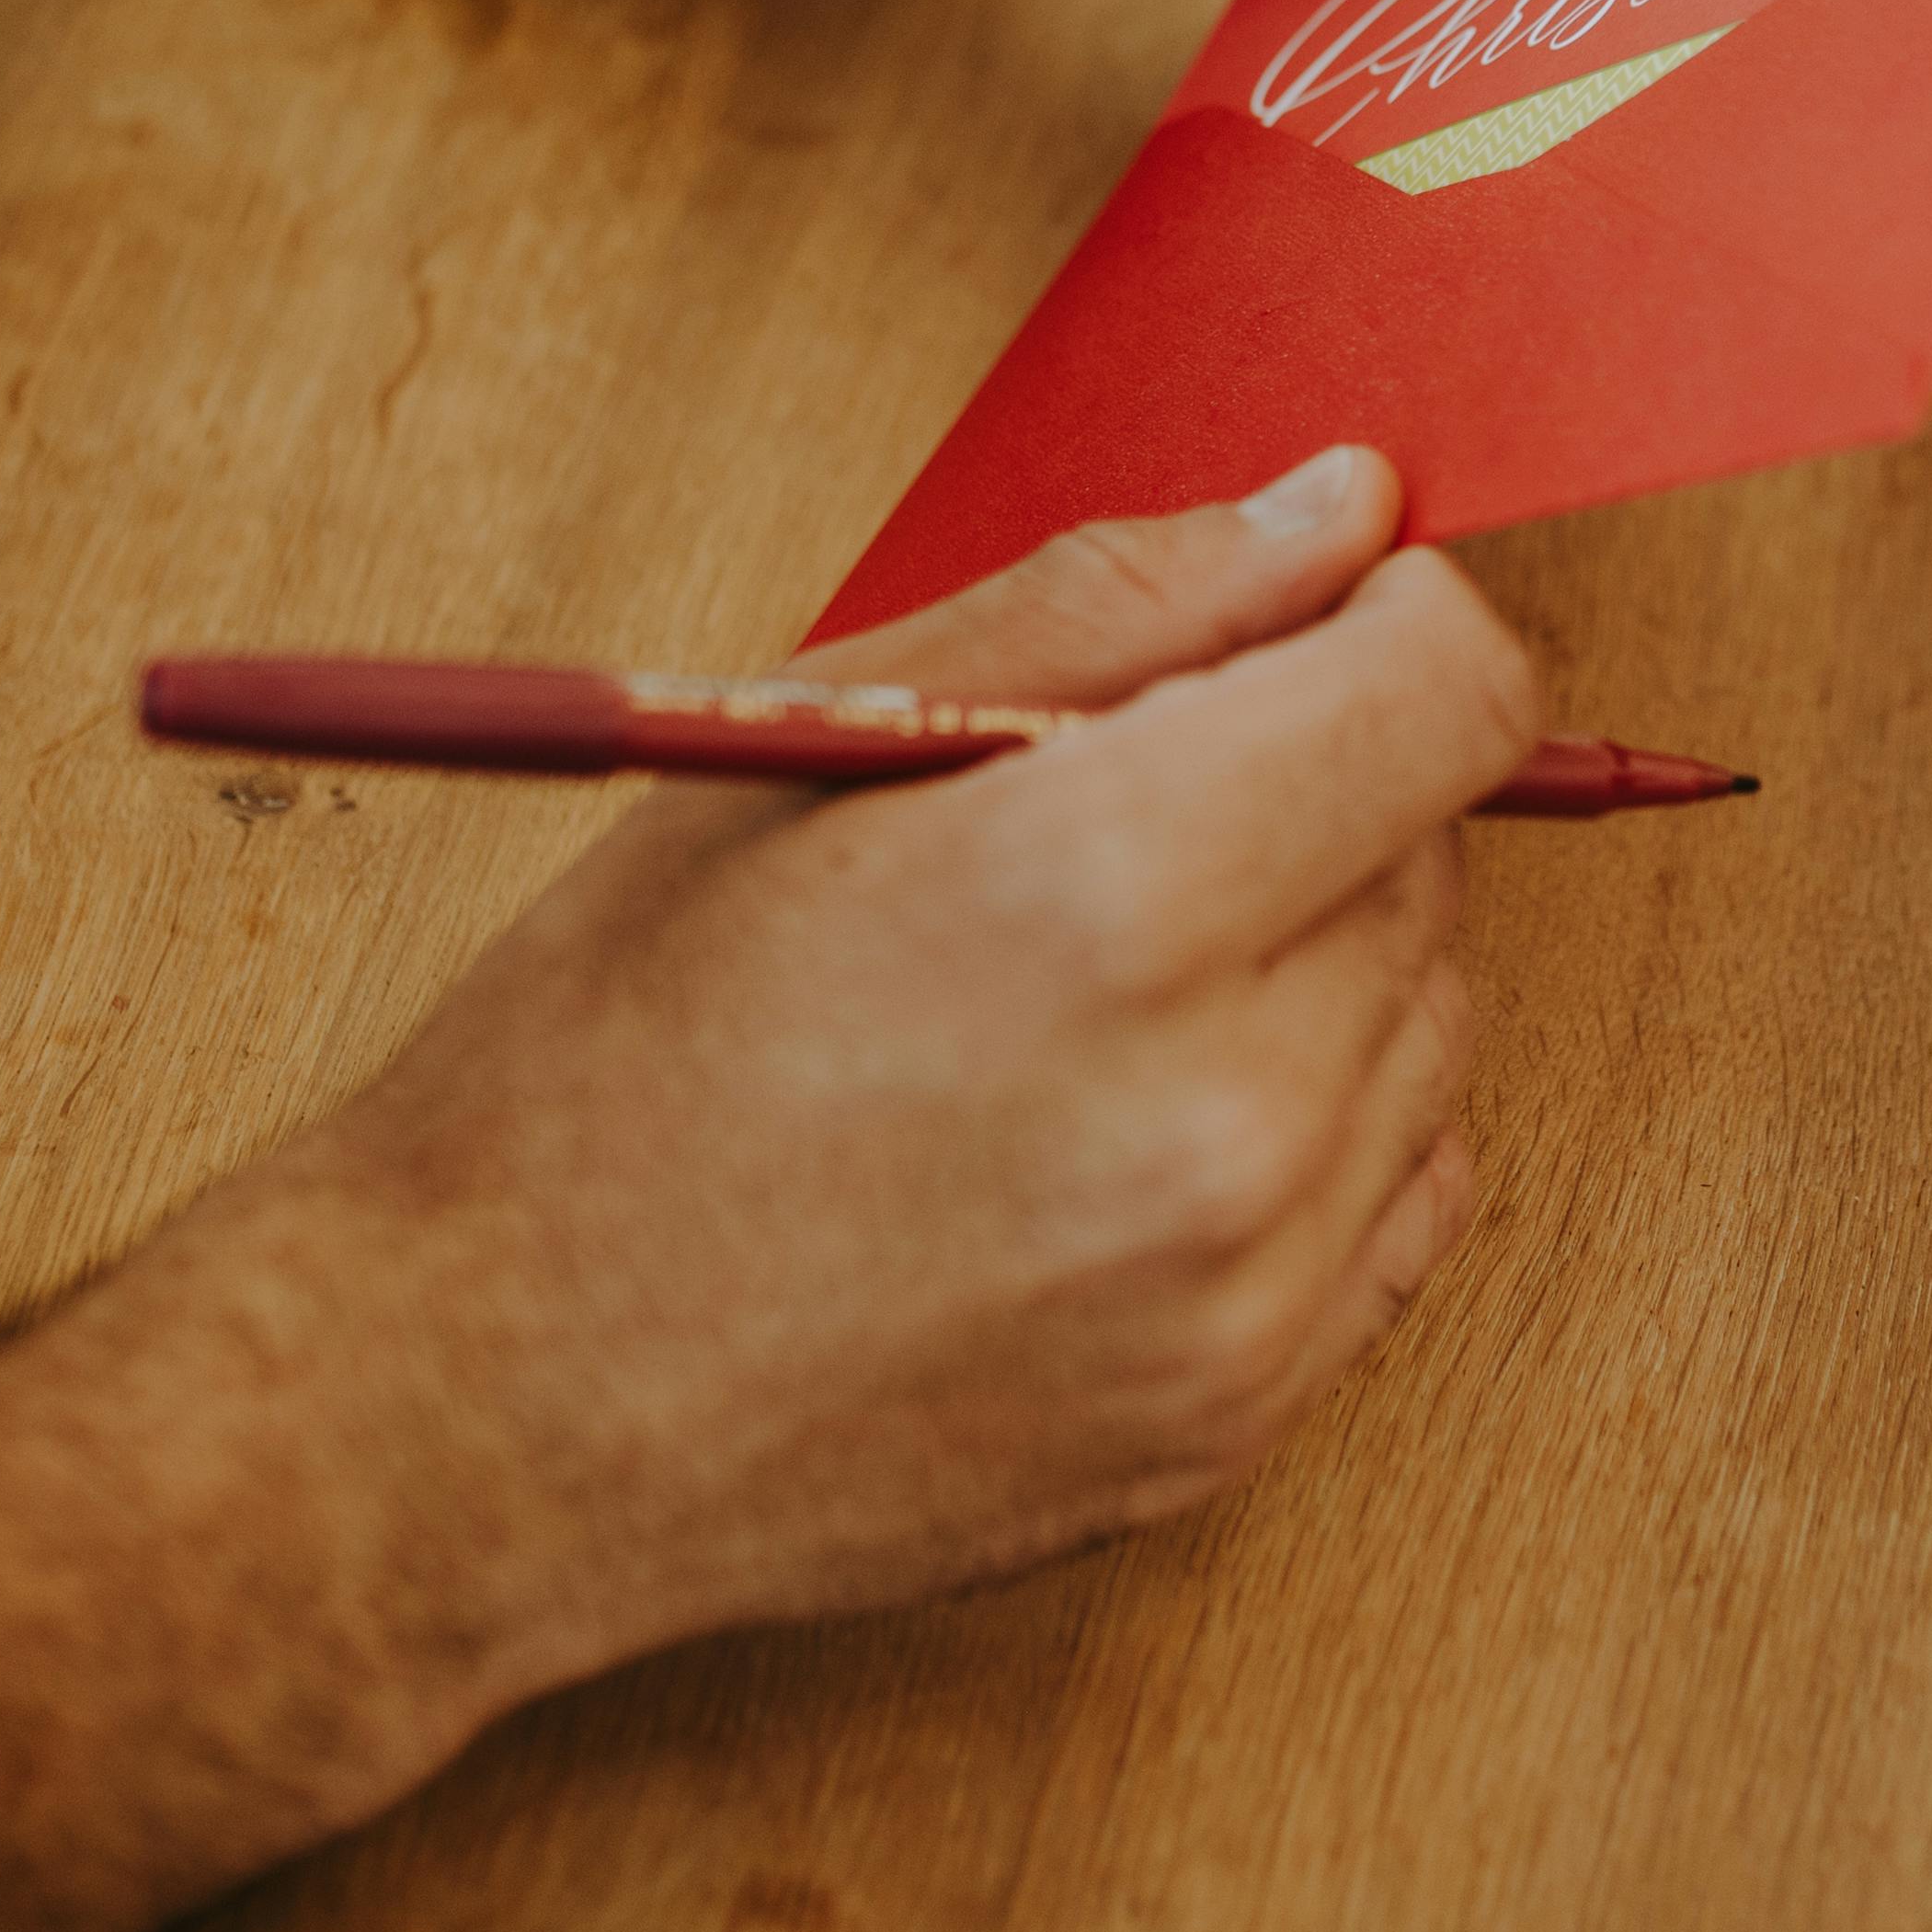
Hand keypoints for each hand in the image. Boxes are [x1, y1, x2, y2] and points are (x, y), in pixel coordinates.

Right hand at [0, 448, 1538, 1931]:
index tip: (1296, 628)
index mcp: (1114, 894)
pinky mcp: (1241, 1418)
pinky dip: (1317, 1133)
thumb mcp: (812, 749)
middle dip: (1317, 792)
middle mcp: (1224, 1107)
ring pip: (1434, 1026)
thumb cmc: (604, 1059)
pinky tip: (1128, 1122)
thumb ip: (1114, 607)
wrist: (481, 1413)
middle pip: (1437, 854)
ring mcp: (1247, 1290)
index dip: (1384, 620)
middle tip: (1100, 826)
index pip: (1450, 692)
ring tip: (1083, 990)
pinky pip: (1406, 1199)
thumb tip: (1343, 514)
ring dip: (1316, 965)